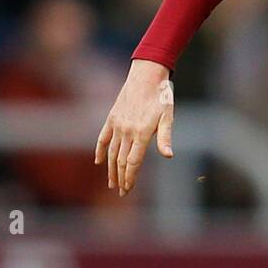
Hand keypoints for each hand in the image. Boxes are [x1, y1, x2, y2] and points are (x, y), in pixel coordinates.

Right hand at [95, 59, 173, 195]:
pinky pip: (103, 137)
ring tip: (112, 183)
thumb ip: (165, 137)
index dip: (130, 177)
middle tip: (121, 193)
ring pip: (111, 152)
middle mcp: (127, 131)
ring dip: (111, 169)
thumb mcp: (168, 116)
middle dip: (121, 178)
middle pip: (120, 161)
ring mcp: (117, 124)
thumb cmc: (161, 96)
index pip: (133, 162)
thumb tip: (168, 156)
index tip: (128, 189)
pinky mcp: (112, 117)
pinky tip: (98, 162)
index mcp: (141, 133)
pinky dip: (100, 150)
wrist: (146, 74)